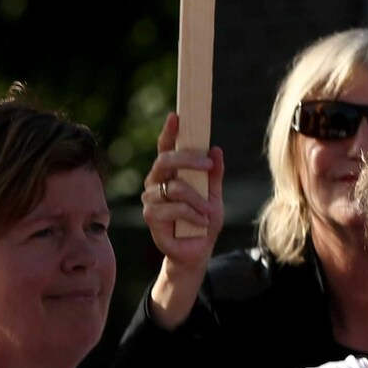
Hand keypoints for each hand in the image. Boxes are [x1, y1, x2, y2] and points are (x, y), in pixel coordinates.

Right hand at [142, 112, 224, 268]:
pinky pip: (174, 208)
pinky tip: (200, 222)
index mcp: (170, 174)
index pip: (166, 148)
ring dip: (197, 199)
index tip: (177, 116)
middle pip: (165, 161)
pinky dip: (193, 214)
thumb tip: (216, 150)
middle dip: (188, 159)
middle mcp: (156, 183)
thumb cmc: (203, 222)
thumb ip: (214, 175)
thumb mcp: (215, 195)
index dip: (169, 131)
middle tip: (207, 165)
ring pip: (174, 187)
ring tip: (208, 211)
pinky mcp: (151, 217)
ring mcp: (151, 200)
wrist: (196, 252)